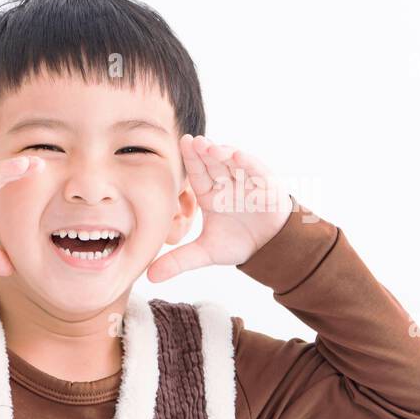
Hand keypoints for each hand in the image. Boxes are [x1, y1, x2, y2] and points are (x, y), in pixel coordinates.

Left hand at [147, 134, 291, 282]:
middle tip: (193, 141)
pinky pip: (256, 171)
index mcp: (210, 194)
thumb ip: (179, 261)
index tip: (182, 142)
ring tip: (211, 147)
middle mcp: (227, 183)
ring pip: (233, 162)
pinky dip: (248, 163)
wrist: (270, 250)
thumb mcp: (205, 253)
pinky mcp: (266, 185)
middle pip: (213, 163)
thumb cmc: (238, 243)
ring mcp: (247, 182)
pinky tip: (238, 156)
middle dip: (204, 151)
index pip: (198, 173)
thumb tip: (150, 277)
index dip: (191, 158)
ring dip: (223, 153)